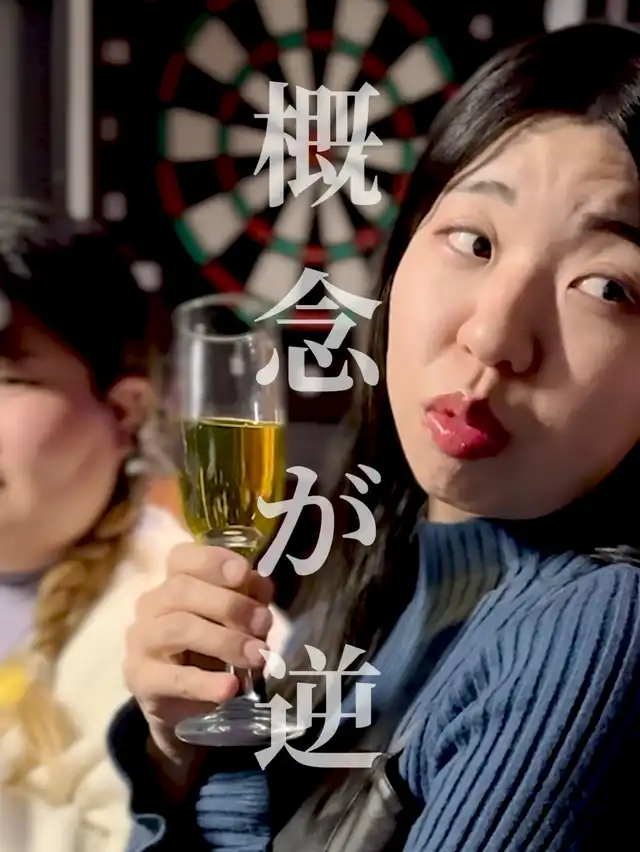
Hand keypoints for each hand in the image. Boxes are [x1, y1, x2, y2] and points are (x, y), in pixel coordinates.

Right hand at [124, 542, 274, 792]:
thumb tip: (261, 586)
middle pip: (182, 590)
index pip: (181, 557)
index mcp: (173, 583)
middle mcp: (152, 605)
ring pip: (179, 627)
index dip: (212, 559)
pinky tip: (230, 688)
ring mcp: (142, 641)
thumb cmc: (210, 651)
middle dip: (229, 605)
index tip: (243, 572)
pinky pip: (172, 677)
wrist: (183, 707)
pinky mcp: (140, 679)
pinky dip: (205, 683)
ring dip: (224, 641)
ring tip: (256, 656)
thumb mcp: (235, 622)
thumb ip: (248, 599)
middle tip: (264, 623)